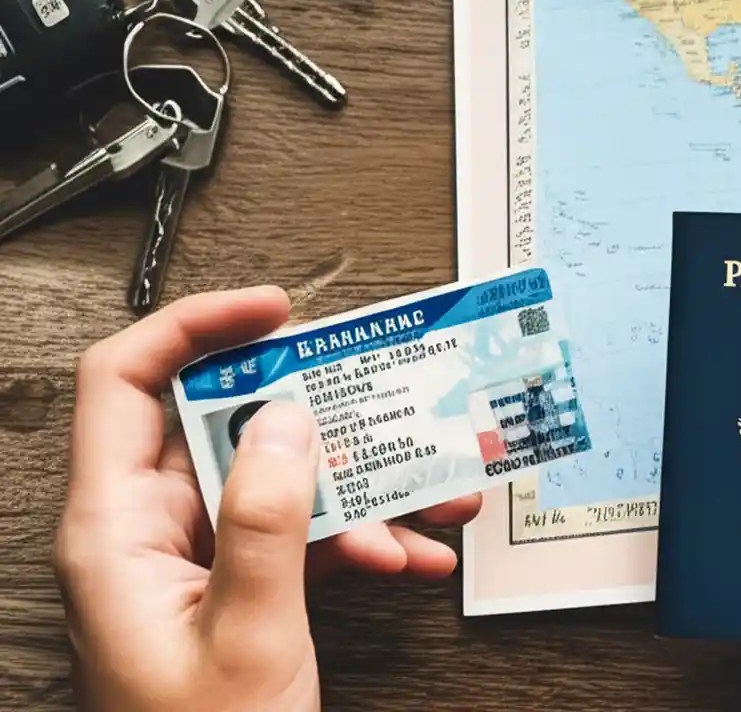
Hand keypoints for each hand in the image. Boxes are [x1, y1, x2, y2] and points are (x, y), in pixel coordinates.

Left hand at [53, 287, 480, 711]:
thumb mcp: (247, 631)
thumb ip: (265, 520)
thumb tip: (284, 421)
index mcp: (114, 531)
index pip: (126, 383)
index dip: (195, 329)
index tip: (273, 314)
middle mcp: (146, 534)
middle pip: (220, 428)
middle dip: (311, 419)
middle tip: (372, 402)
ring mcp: (193, 560)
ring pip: (273, 484)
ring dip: (354, 489)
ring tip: (423, 498)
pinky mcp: (234, 586)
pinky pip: (296, 536)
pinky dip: (354, 540)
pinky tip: (406, 554)